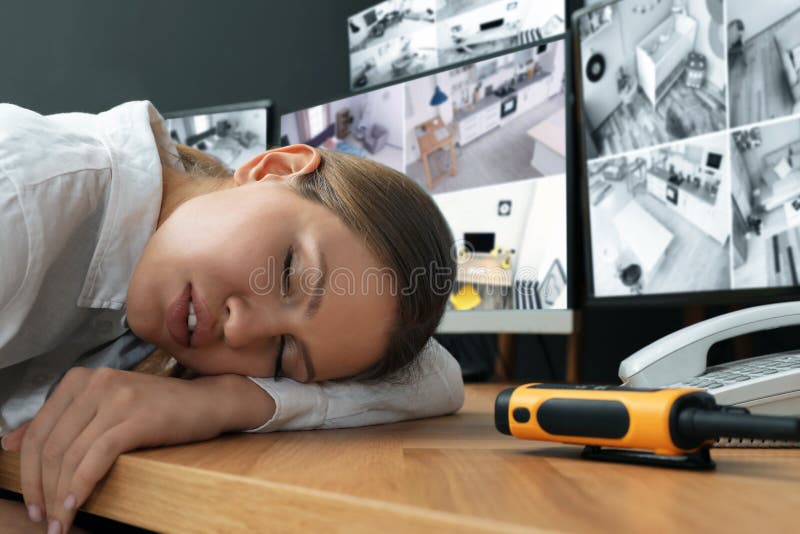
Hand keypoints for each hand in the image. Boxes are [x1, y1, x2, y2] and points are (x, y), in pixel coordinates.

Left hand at [1, 367, 263, 533]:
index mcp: (81, 379)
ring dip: (59, 495)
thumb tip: (9, 443)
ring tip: (60, 521)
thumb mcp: (105, 407)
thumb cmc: (159, 409)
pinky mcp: (135, 416)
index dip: (27, 472)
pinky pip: (95, 458)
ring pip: (69, 454)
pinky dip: (80, 486)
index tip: (32, 502)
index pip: (38, 430)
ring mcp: (116, 397)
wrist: (208, 402)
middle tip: (44, 518)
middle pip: (49, 445)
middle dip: (40, 489)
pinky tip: (76, 505)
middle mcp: (95, 382)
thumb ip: (60, 421)